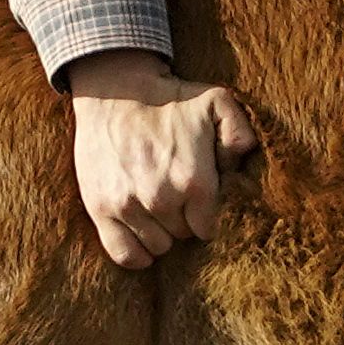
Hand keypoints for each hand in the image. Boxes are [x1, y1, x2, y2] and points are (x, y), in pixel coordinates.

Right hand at [63, 49, 258, 267]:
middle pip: (184, 235)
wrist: (114, 90)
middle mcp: (162, 199)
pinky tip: (142, 235)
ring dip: (161, 232)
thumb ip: (240, 132)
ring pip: (158, 246)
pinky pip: (125, 254)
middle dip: (185, 219)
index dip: (207, 214)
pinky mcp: (101, 209)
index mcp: (194, 181)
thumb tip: (243, 160)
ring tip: (158, 207)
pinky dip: (137, 252)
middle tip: (177, 196)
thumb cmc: (168, 98)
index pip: (210, 227)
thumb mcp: (216, 102)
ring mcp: (129, 206)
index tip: (200, 199)